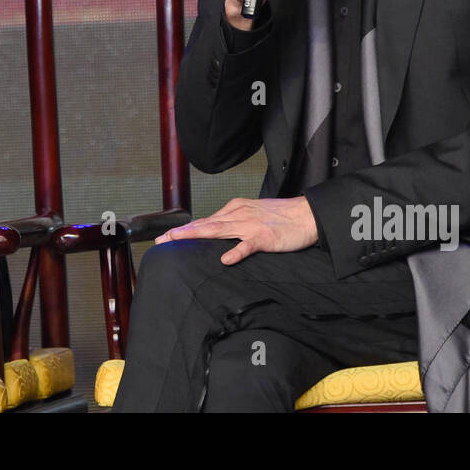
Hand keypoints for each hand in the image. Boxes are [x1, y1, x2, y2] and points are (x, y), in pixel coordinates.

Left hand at [155, 196, 317, 264]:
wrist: (307, 215)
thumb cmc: (281, 217)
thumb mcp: (252, 215)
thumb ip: (234, 223)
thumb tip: (215, 231)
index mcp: (235, 209)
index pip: (205, 221)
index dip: (184, 229)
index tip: (165, 238)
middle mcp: (239, 215)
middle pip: (205, 225)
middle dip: (182, 233)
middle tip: (161, 241)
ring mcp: (251, 225)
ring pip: (219, 230)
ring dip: (197, 235)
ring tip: (178, 242)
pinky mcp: (265, 237)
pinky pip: (248, 245)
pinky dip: (236, 251)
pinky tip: (226, 259)